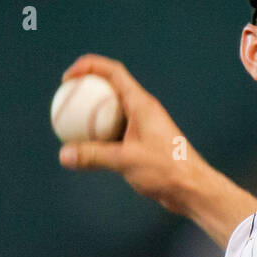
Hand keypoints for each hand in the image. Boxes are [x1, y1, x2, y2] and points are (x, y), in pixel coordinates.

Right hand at [57, 54, 204, 214]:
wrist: (193, 189)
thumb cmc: (166, 170)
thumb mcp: (125, 161)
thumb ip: (93, 156)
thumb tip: (64, 155)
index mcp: (141, 104)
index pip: (113, 72)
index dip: (89, 67)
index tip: (68, 77)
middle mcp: (143, 110)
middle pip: (110, 89)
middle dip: (86, 88)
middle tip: (64, 98)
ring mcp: (144, 127)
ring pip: (112, 113)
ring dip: (92, 114)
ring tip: (70, 122)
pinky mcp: (143, 143)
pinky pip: (116, 132)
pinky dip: (100, 134)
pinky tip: (85, 146)